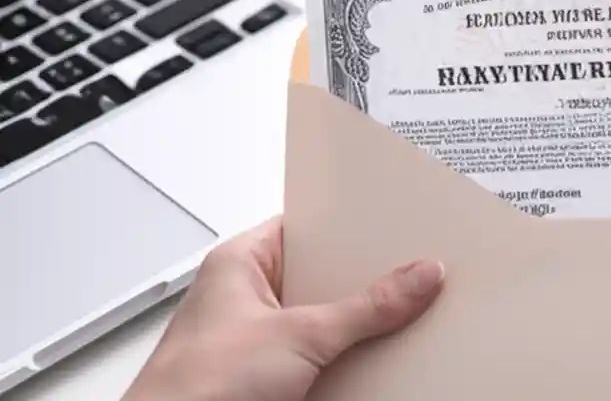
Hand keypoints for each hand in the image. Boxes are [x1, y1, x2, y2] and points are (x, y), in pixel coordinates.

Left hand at [124, 217, 443, 400]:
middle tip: (407, 278)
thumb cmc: (191, 389)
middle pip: (323, 279)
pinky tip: (372, 362)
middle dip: (362, 285)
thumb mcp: (300, 335)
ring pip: (325, 324)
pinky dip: (346, 363)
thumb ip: (367, 307)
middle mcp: (247, 299)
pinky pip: (322, 360)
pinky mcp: (270, 380)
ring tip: (397, 321)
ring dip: (356, 330)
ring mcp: (259, 342)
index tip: (394, 229)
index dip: (349, 228)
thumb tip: (416, 277)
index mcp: (239, 264)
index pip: (306, 229)